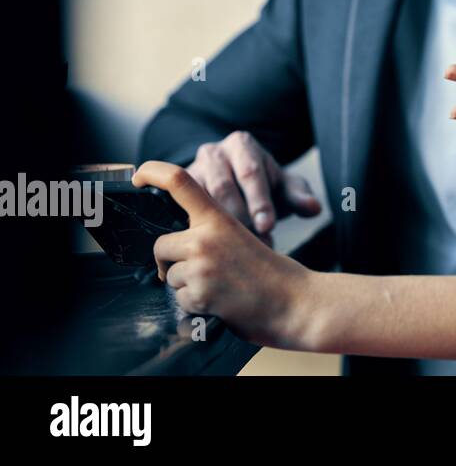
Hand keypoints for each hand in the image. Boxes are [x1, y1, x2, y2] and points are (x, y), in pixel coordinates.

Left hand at [133, 161, 319, 350]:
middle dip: (171, 262)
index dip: (155, 172)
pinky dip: (195, 304)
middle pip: (160, 243)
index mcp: (219, 217)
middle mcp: (206, 236)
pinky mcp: (200, 292)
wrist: (295, 302)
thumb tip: (176, 240)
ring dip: (186, 285)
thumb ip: (211, 231)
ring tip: (219, 287)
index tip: (139, 174)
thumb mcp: (242, 237)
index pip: (180, 182)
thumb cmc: (270, 272)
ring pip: (168, 274)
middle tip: (201, 270)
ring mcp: (202, 264)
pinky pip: (179, 298)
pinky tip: (220, 302)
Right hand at [186, 131, 320, 236]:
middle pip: (223, 187)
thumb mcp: (284, 188)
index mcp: (241, 144)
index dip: (260, 201)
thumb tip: (313, 207)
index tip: (268, 225)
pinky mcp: (174, 193)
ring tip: (237, 249)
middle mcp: (213, 153)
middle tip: (255, 242)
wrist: (236, 186)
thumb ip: (299, 196)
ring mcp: (190, 171)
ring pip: (199, 201)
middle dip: (240, 218)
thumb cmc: (265, 186)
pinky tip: (211, 250)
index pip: (250, 172)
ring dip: (218, 227)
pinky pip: (182, 212)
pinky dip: (198, 231)